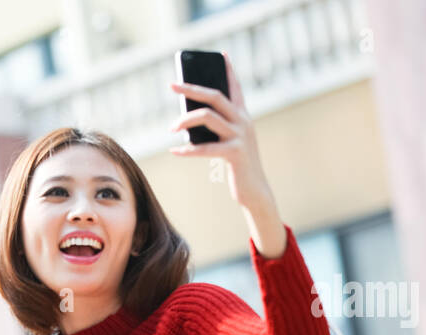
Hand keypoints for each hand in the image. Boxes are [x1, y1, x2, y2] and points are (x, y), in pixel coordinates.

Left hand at [168, 51, 275, 213]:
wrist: (255, 189)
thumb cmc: (237, 165)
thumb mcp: (227, 142)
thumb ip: (215, 128)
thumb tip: (188, 120)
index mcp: (243, 116)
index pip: (235, 87)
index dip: (229, 70)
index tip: (221, 54)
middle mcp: (244, 121)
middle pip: (215, 96)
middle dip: (191, 89)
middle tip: (172, 86)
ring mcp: (240, 136)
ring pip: (207, 117)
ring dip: (184, 120)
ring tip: (171, 128)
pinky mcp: (235, 153)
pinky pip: (205, 148)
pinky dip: (187, 150)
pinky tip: (174, 151)